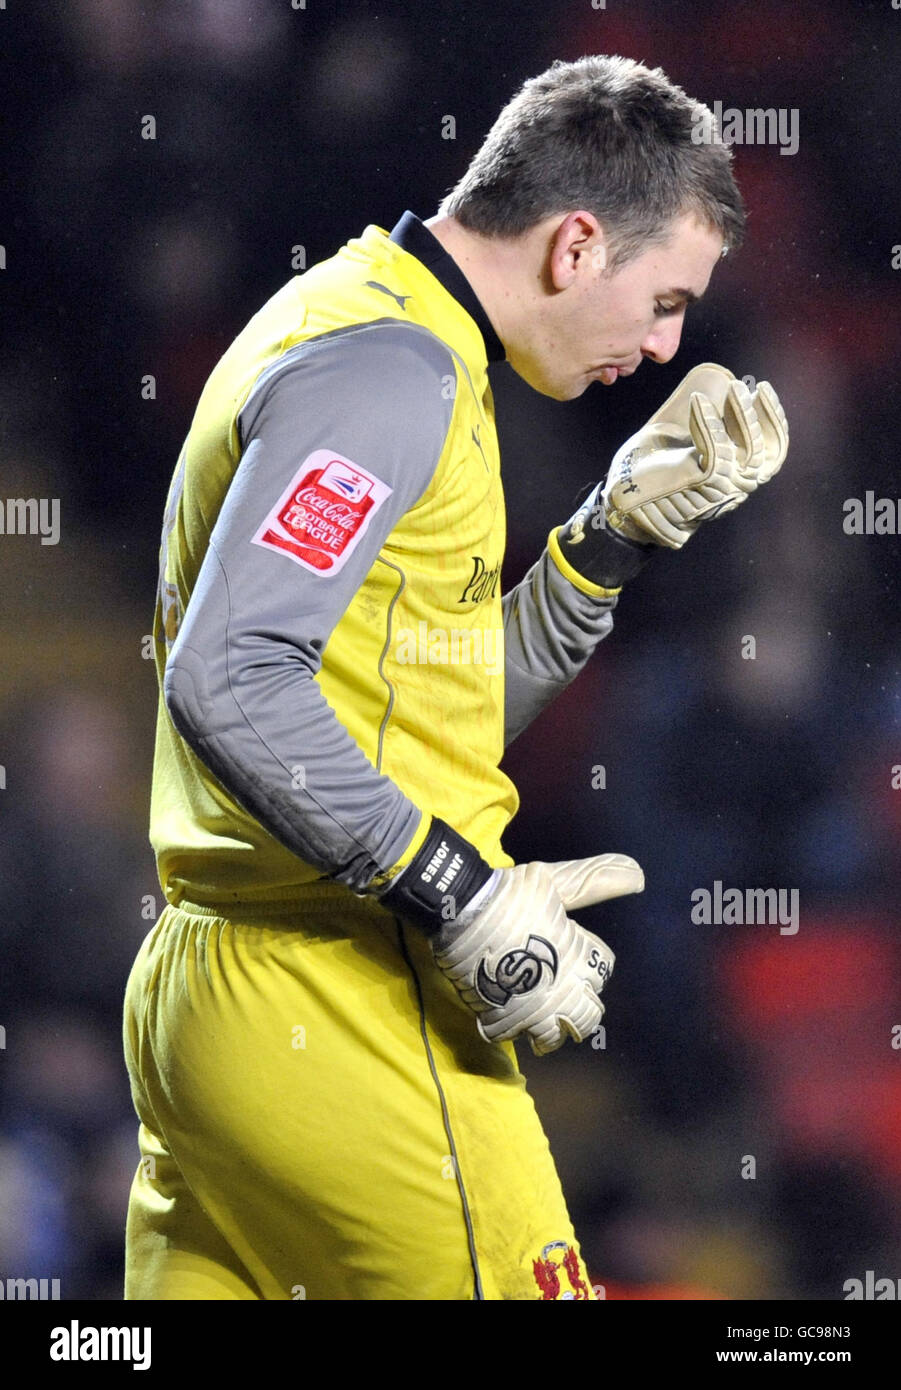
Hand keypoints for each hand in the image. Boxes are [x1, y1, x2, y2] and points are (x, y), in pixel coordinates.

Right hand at [432, 854, 643, 1055]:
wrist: (459, 909)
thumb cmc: (511, 895)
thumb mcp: (556, 883)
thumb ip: (597, 883)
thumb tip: (640, 876)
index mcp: (578, 960)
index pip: (603, 971)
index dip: (592, 958)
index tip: (574, 947)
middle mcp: (560, 992)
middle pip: (587, 1017)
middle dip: (580, 1004)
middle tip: (563, 987)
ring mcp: (529, 1011)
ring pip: (553, 1038)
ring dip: (551, 1025)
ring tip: (541, 1009)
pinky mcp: (499, 1019)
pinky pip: (515, 1037)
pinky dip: (515, 1028)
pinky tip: (512, 1011)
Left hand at [602, 363, 788, 548]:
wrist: (621, 494)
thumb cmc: (650, 467)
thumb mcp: (686, 442)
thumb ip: (708, 426)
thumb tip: (718, 386)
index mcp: (735, 478)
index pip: (772, 453)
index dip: (774, 420)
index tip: (763, 389)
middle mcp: (733, 490)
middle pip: (763, 453)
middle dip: (758, 415)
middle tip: (745, 386)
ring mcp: (718, 491)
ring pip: (744, 452)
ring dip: (740, 416)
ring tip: (732, 388)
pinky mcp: (699, 486)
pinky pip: (715, 452)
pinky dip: (709, 423)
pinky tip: (699, 402)